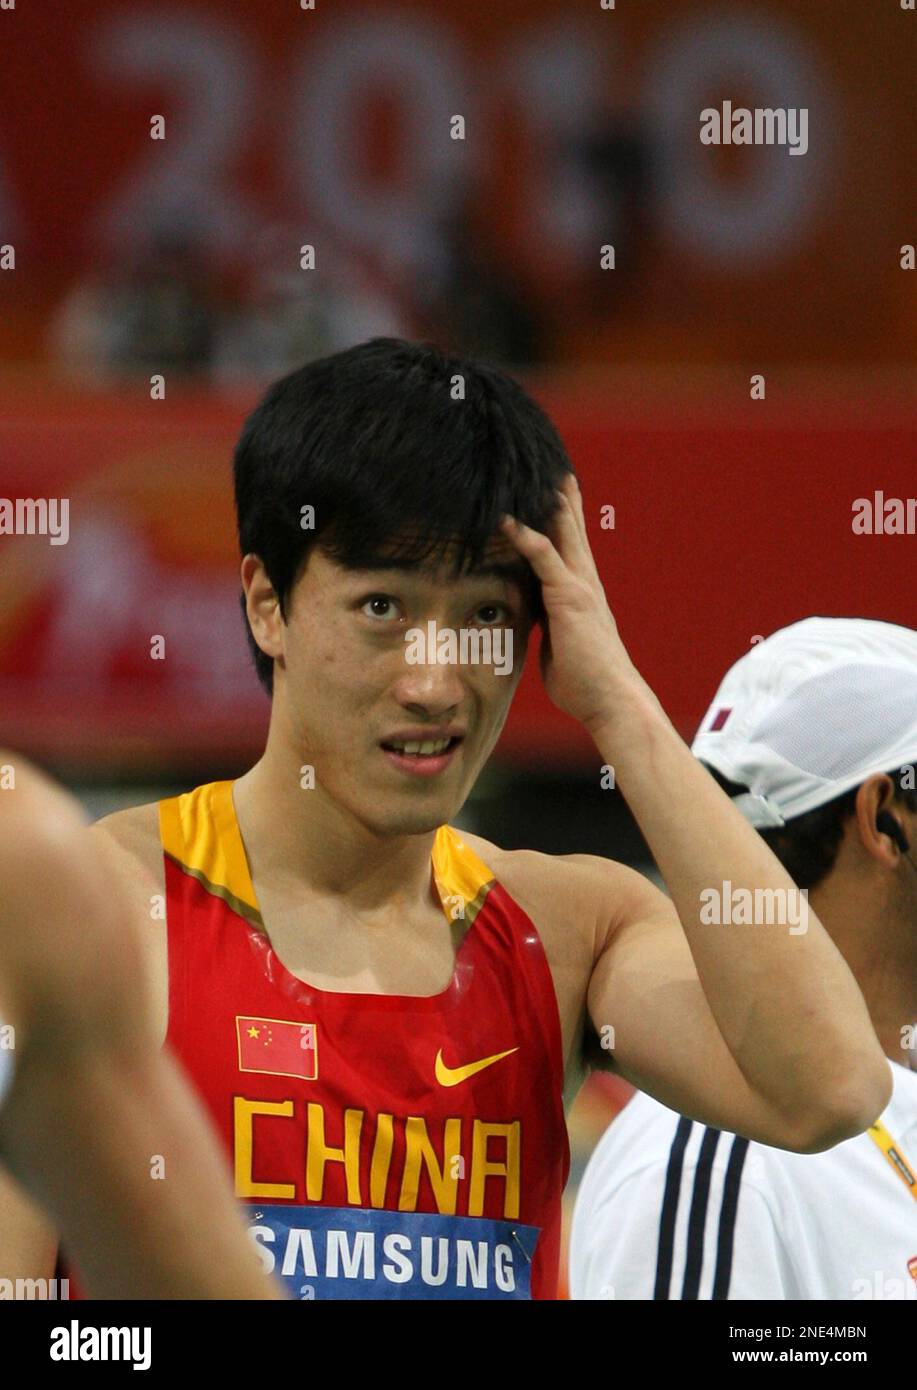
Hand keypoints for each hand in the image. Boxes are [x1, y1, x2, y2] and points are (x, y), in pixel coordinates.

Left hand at [499, 474, 640, 729]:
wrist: (611, 701)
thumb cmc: (585, 684)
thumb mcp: (558, 647)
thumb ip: (548, 628)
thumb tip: (534, 625)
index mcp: (581, 594)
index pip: (569, 549)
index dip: (563, 522)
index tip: (555, 497)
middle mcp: (584, 583)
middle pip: (571, 531)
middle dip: (563, 500)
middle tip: (557, 470)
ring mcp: (579, 587)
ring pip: (562, 534)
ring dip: (550, 504)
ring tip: (541, 474)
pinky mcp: (569, 597)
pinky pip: (544, 559)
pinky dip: (527, 537)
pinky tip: (509, 520)